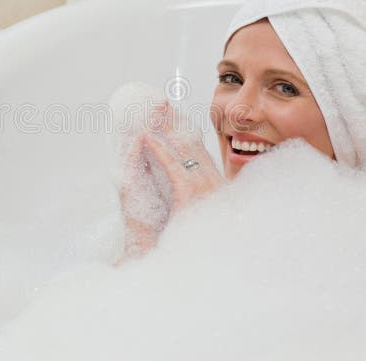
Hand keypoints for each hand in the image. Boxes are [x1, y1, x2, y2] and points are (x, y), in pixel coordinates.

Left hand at [116, 102, 225, 262]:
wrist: (209, 263)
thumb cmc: (207, 245)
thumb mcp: (208, 216)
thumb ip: (205, 199)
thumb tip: (198, 187)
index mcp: (218, 187)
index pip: (200, 150)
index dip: (186, 129)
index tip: (174, 113)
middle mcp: (214, 183)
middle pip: (191, 143)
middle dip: (175, 121)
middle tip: (160, 102)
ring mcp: (204, 189)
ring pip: (182, 149)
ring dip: (165, 128)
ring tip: (151, 111)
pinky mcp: (190, 197)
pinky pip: (172, 167)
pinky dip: (159, 150)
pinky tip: (147, 137)